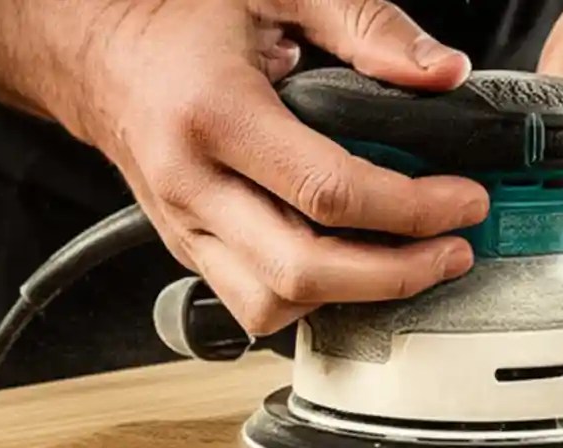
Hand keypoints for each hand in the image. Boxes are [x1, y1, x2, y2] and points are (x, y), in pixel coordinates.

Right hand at [79, 0, 488, 334]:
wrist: (98, 50)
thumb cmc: (179, 18)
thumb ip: (367, 27)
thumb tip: (442, 73)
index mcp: (214, 114)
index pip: (328, 192)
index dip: (412, 209)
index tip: (464, 202)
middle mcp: (192, 183)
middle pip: (302, 270)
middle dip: (395, 275)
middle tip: (453, 252)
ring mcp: (184, 226)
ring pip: (272, 304)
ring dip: (351, 299)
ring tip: (409, 265)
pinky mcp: (186, 247)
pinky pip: (252, 300)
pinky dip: (312, 297)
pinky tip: (351, 266)